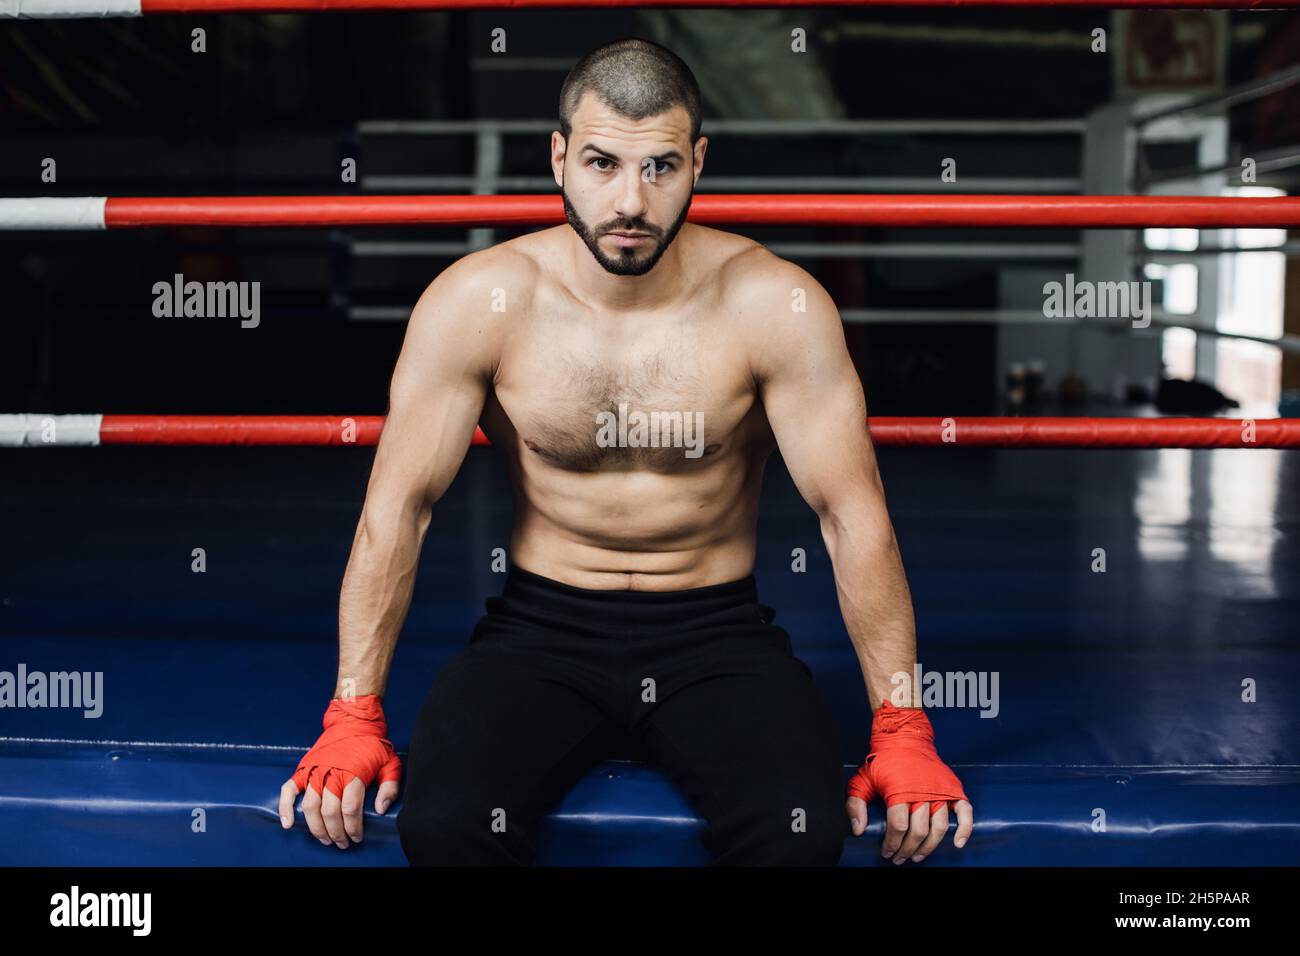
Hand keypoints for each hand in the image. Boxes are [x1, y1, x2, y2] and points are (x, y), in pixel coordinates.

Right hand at [278, 694, 402, 848]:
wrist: (353, 720)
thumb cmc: (372, 744)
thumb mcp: (390, 762)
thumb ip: (389, 787)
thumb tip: (380, 810)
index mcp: (354, 773)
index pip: (350, 810)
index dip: (353, 828)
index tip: (357, 837)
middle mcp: (331, 773)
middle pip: (329, 812)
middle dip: (336, 833)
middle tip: (342, 843)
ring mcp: (315, 770)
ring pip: (310, 807)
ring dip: (316, 827)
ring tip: (325, 839)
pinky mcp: (304, 767)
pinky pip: (288, 790)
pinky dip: (285, 807)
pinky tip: (288, 823)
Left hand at [844, 701, 973, 863]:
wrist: (905, 738)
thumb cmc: (884, 760)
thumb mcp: (863, 779)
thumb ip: (856, 805)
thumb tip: (858, 830)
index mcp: (900, 790)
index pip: (898, 826)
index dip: (892, 843)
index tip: (887, 852)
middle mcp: (922, 792)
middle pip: (918, 831)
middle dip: (907, 849)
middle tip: (900, 858)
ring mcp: (940, 791)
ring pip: (939, 828)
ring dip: (929, 846)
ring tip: (918, 856)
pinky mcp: (953, 789)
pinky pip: (965, 812)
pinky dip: (964, 829)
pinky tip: (957, 843)